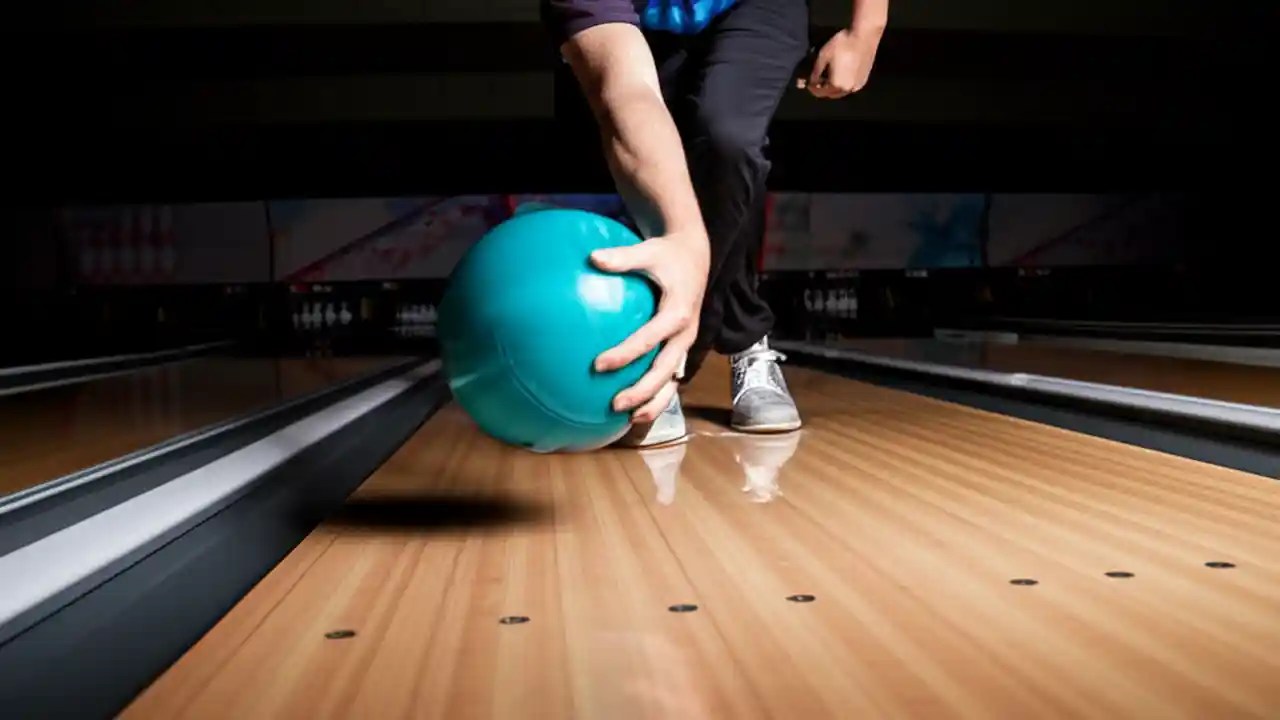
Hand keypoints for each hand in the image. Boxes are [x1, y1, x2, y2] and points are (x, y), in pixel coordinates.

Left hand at [590, 229, 709, 422]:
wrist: (695, 257)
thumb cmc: (667, 255)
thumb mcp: (648, 251)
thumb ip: (622, 257)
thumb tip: (592, 257)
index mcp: (679, 312)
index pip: (649, 338)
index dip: (625, 354)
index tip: (598, 365)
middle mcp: (686, 333)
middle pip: (665, 370)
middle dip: (642, 390)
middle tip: (614, 404)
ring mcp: (686, 343)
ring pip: (673, 381)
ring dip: (654, 402)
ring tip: (629, 419)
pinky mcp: (682, 348)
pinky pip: (671, 377)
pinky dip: (657, 395)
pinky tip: (635, 409)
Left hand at [803, 26, 883, 98]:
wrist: (864, 36)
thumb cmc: (842, 44)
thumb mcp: (823, 56)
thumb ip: (815, 72)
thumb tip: (811, 82)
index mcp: (836, 85)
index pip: (820, 92)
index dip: (811, 87)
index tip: (806, 82)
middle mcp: (847, 89)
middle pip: (831, 94)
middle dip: (822, 88)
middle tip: (816, 80)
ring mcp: (857, 85)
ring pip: (841, 91)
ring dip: (833, 87)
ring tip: (828, 77)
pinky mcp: (864, 80)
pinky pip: (850, 87)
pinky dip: (843, 84)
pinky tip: (840, 75)